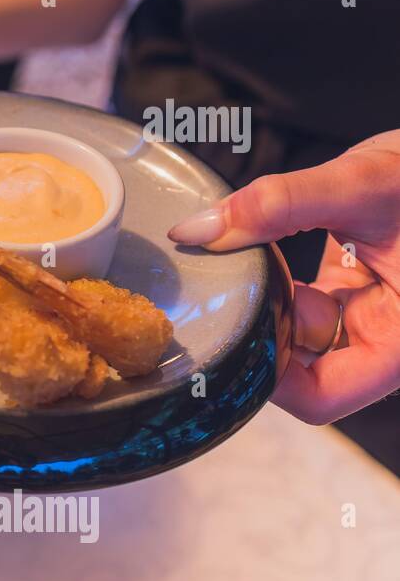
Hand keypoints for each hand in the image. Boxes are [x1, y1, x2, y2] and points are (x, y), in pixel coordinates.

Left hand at [168, 132, 399, 423]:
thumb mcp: (364, 182)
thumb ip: (280, 205)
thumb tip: (198, 231)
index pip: (320, 397)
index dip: (269, 374)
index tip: (234, 325)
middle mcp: (386, 339)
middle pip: (299, 371)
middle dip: (262, 329)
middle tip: (227, 285)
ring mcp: (368, 317)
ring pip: (294, 335)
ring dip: (266, 299)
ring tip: (246, 253)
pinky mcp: (353, 291)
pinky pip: (300, 303)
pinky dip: (275, 278)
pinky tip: (262, 242)